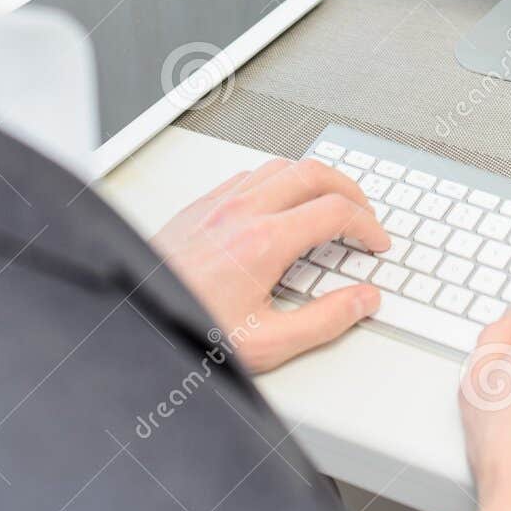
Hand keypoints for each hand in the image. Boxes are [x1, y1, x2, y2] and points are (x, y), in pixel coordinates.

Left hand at [150, 158, 389, 373]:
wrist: (134, 321)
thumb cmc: (189, 328)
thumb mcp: (267, 344)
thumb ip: (324, 321)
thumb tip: (362, 301)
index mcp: (264, 242)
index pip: (335, 211)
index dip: (367, 224)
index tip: (375, 242)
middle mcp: (241, 212)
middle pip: (313, 173)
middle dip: (349, 190)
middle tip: (364, 214)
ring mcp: (217, 204)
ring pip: (280, 166)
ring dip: (313, 180)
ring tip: (329, 203)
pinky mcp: (198, 207)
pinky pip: (248, 175)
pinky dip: (277, 181)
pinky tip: (279, 203)